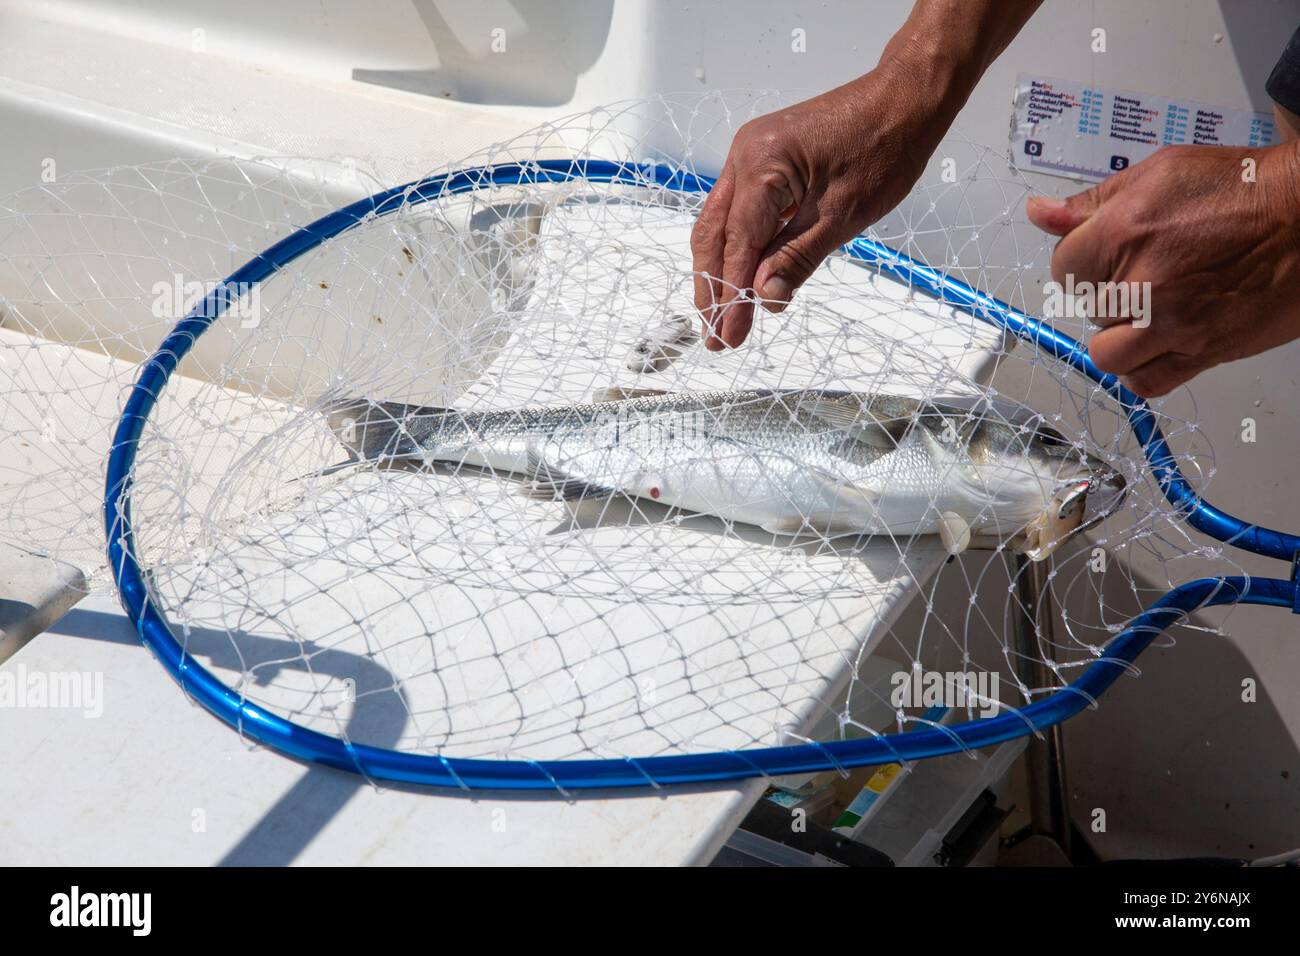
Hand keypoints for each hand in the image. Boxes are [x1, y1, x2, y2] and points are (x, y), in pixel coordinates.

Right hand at [689, 60, 944, 350]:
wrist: (906, 99)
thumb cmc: (884, 147)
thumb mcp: (843, 216)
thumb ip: (797, 259)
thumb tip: (764, 298)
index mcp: (762, 165)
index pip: (737, 244)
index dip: (730, 294)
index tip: (727, 335)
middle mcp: (745, 155)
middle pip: (714, 234)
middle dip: (713, 287)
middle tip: (715, 335)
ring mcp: (751, 154)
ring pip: (722, 223)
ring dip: (721, 269)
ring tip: (722, 314)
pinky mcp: (765, 160)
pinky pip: (742, 209)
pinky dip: (742, 245)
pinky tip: (745, 275)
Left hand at [1027, 142, 1299, 396]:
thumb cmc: (1242, 189)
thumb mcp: (1159, 174)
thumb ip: (1092, 202)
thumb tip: (1038, 214)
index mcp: (1124, 233)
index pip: (1063, 269)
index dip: (1082, 262)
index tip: (1105, 256)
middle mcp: (1143, 283)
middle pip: (1087, 310)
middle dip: (1107, 293)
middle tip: (1142, 275)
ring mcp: (1172, 324)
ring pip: (1107, 355)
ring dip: (1119, 336)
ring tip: (1146, 312)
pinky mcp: (1202, 352)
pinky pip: (1146, 383)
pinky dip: (1142, 371)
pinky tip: (1155, 345)